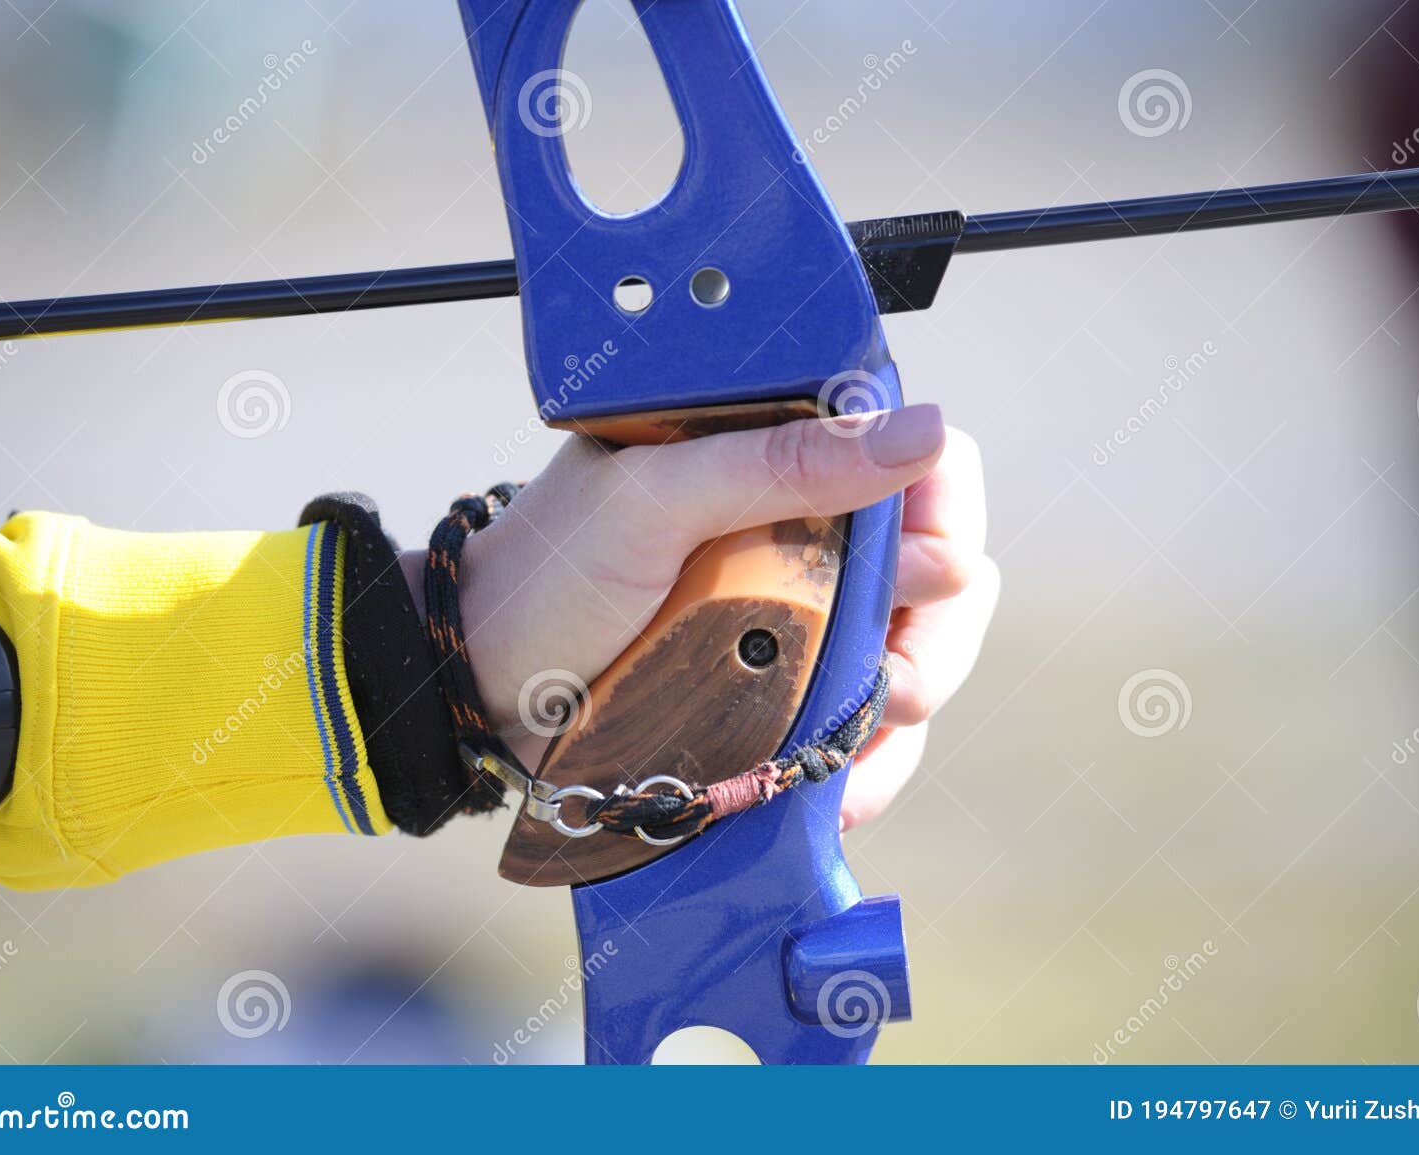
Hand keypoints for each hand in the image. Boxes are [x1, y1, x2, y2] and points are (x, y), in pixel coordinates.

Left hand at [403, 403, 997, 828]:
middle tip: (889, 688)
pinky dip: (869, 762)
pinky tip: (841, 793)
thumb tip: (923, 428)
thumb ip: (781, 462)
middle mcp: (807, 526)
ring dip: (905, 710)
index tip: (922, 577)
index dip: (942, 515)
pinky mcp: (787, 687)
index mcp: (779, 450)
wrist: (475, 687)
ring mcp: (802, 613)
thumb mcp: (653, 501)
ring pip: (915, 653)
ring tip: (852, 750)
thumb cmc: (546, 573)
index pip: (921, 459)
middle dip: (931, 636)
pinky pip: (868, 724)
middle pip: (940, 569)